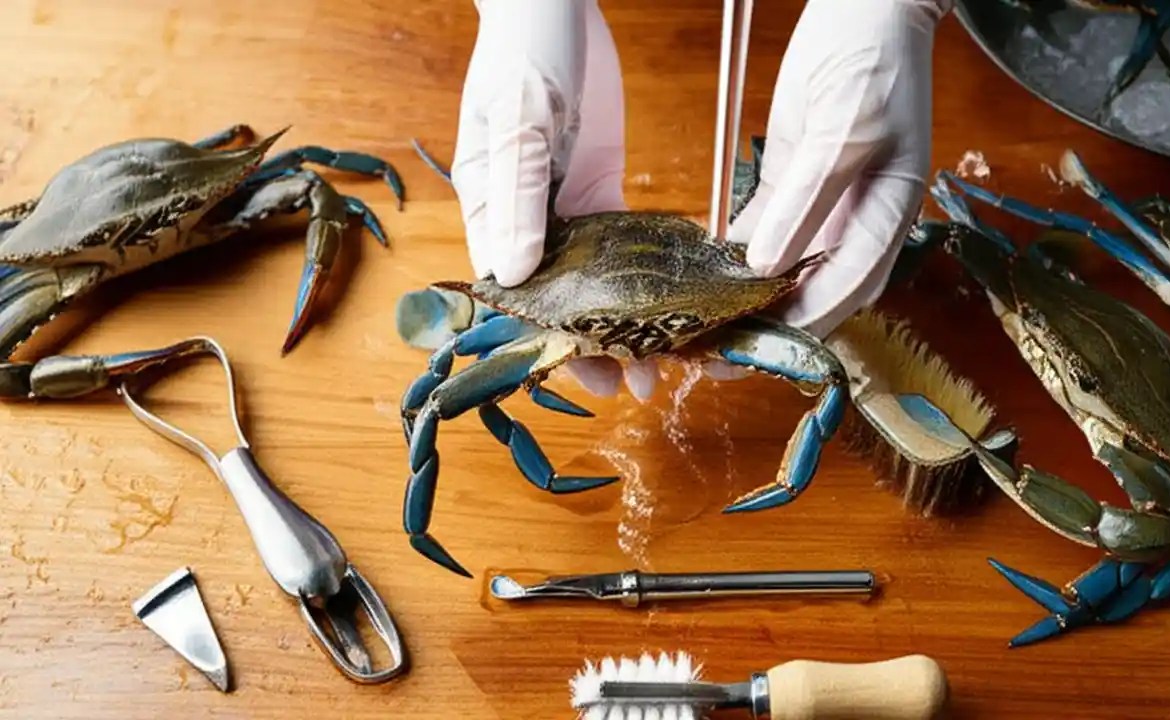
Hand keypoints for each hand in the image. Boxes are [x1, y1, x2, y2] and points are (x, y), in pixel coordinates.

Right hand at [452, 0, 658, 399]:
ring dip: (624, 321)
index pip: (512, 290)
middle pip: (558, 297)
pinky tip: (672, 306)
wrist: (559, 2)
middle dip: (593, 342)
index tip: (580, 370)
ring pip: (595, 281)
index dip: (546, 336)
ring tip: (660, 360)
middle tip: (634, 381)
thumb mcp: (518, 119)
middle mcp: (526, 218)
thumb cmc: (524, 51)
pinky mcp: (602, 185)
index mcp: (490, 208)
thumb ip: (517, 192)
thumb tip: (517, 271)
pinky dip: (646, 277)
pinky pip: (625, 243)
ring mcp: (566, 204)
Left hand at [727, 0, 952, 340]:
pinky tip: (698, 278)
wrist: (864, 8)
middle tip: (713, 354)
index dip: (799, 328)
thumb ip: (805, 201)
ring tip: (697, 328)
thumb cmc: (872, 63)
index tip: (750, 350)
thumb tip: (767, 267)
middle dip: (767, 329)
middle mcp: (856, 223)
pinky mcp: (790, 186)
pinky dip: (732, 258)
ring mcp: (822, 208)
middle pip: (813, 295)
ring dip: (743, 300)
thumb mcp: (841, 133)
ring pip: (781, 272)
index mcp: (887, 218)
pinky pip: (760, 234)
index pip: (845, 292)